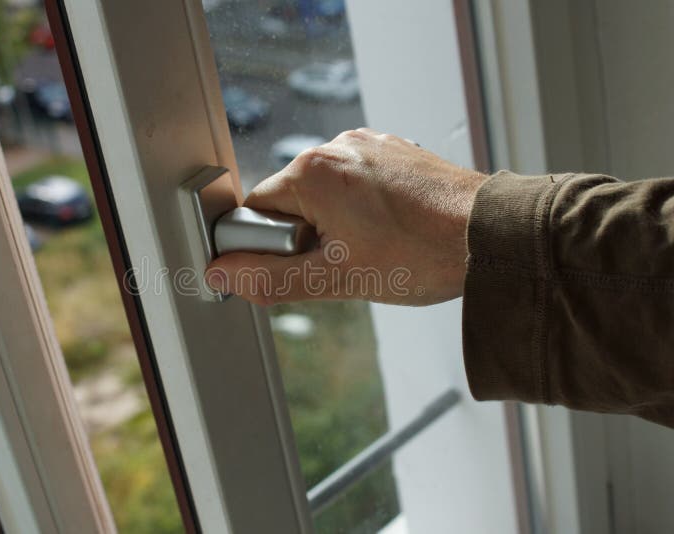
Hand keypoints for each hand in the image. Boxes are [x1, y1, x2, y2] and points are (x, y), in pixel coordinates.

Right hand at [205, 128, 486, 305]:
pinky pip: (353, 182)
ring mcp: (366, 144)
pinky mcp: (391, 150)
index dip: (270, 248)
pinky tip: (389, 231)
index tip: (307, 266)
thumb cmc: (419, 256)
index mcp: (312, 172)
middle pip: (287, 200)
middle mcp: (335, 145)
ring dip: (333, 224)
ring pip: (321, 193)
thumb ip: (269, 279)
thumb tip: (221, 274)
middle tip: (347, 261)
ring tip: (375, 247)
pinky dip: (359, 208)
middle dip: (304, 237)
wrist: (492, 236)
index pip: (255, 212)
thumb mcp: (336, 279)